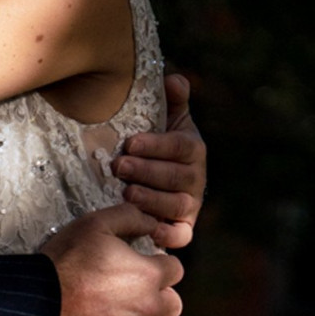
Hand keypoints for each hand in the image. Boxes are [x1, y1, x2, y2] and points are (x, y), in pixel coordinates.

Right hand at [39, 204, 183, 315]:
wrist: (35, 304)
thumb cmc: (63, 261)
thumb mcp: (95, 224)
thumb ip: (131, 216)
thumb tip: (153, 220)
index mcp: (149, 274)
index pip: (175, 270)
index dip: (159, 266)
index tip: (142, 267)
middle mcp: (150, 306)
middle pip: (174, 304)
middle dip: (160, 296)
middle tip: (135, 293)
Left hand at [114, 73, 205, 249]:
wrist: (153, 177)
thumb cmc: (154, 143)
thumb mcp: (164, 118)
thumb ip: (171, 98)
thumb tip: (174, 80)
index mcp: (193, 148)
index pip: (180, 146)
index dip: (157, 145)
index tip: (130, 143)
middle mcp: (196, 178)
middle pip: (177, 177)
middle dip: (147, 172)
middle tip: (119, 166)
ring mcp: (190, 204)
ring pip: (178, 205)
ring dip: (152, 200)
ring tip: (126, 193)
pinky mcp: (183, 228)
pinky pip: (181, 235)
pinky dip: (168, 235)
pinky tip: (148, 230)